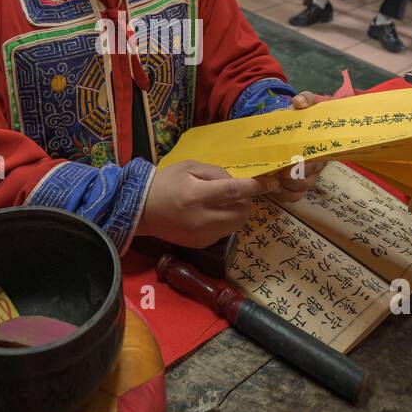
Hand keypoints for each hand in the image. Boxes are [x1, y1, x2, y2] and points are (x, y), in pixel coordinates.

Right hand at [138, 160, 280, 248]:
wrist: (141, 211)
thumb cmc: (164, 184)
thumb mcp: (188, 167)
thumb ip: (215, 173)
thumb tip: (236, 182)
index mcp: (198, 195)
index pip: (236, 191)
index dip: (257, 187)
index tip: (270, 183)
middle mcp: (203, 218)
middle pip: (242, 211)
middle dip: (245, 200)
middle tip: (235, 192)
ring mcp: (203, 234)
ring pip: (237, 224)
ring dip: (238, 213)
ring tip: (223, 204)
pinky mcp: (201, 244)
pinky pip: (225, 232)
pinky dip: (225, 223)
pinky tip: (210, 215)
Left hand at [267, 91, 328, 202]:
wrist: (295, 121)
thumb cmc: (304, 113)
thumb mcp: (308, 101)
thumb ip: (307, 99)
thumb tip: (299, 102)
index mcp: (319, 147)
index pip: (315, 163)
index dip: (303, 167)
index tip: (288, 165)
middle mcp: (315, 165)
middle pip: (306, 181)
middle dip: (290, 179)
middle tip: (275, 172)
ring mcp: (305, 176)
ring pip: (298, 192)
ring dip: (283, 189)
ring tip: (270, 181)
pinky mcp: (293, 183)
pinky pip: (291, 197)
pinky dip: (281, 195)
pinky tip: (269, 188)